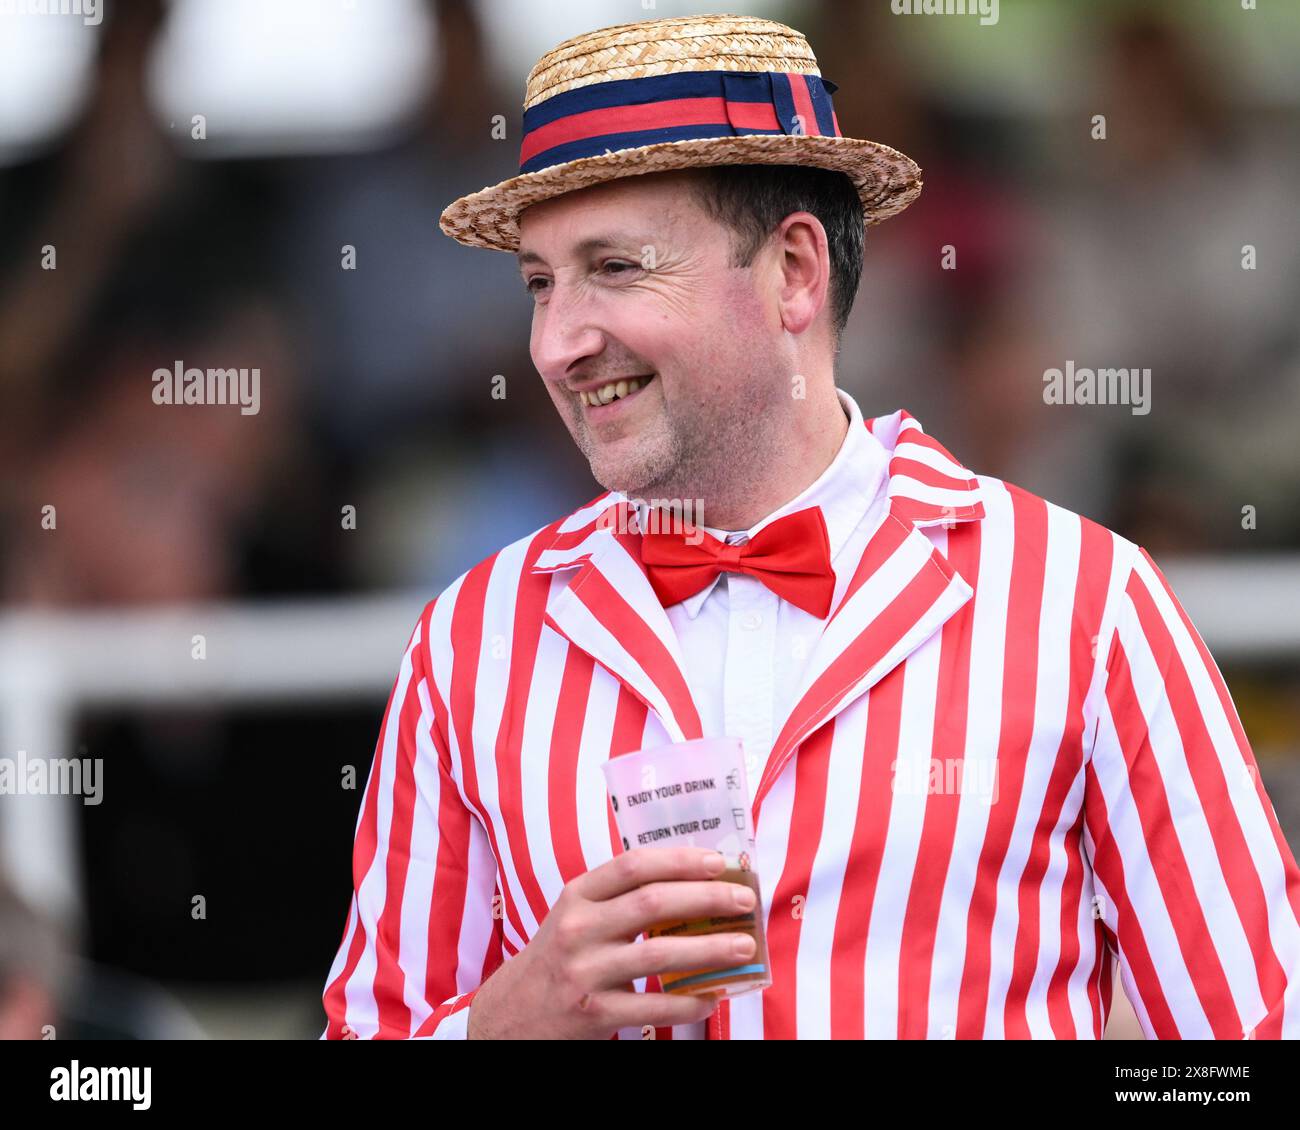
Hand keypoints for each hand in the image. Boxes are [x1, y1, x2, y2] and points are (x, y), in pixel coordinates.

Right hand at [466, 847, 755, 1038]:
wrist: (511, 1015)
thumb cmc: (559, 957)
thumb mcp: (576, 917)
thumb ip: (621, 900)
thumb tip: (696, 886)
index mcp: (577, 896)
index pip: (633, 865)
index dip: (680, 860)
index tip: (719, 863)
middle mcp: (578, 928)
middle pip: (653, 903)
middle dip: (707, 899)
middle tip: (744, 902)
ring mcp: (585, 972)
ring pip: (660, 954)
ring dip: (710, 949)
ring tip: (744, 947)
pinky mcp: (594, 1014)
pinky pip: (654, 1007)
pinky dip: (690, 1001)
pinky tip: (713, 995)